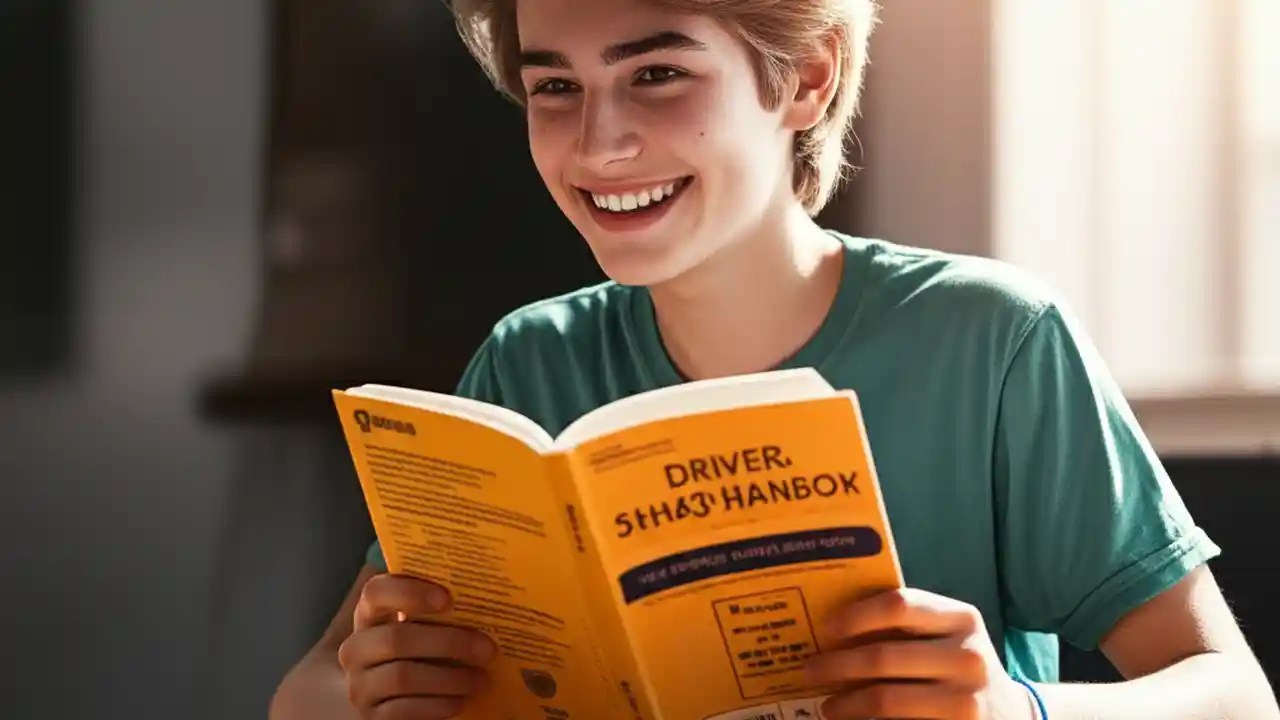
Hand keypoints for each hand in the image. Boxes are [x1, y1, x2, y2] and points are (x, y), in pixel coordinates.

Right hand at [337, 574, 496, 718]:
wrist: (393, 701)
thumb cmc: (419, 654)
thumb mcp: (419, 630)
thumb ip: (435, 614)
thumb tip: (481, 602)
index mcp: (368, 616)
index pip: (376, 592)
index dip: (408, 592)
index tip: (447, 599)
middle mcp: (356, 649)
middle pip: (396, 639)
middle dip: (447, 642)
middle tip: (487, 649)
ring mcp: (359, 686)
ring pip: (402, 677)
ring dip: (450, 678)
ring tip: (482, 679)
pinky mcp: (371, 718)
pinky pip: (405, 710)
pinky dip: (438, 705)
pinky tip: (461, 701)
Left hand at [804, 588, 1033, 719]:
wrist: (1012, 715)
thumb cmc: (961, 667)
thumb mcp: (949, 637)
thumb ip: (908, 626)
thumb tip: (834, 627)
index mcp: (962, 619)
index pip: (899, 605)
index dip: (854, 616)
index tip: (825, 629)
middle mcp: (968, 657)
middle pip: (882, 657)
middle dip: (836, 665)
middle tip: (809, 670)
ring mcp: (967, 701)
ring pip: (885, 700)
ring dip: (846, 704)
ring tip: (827, 706)